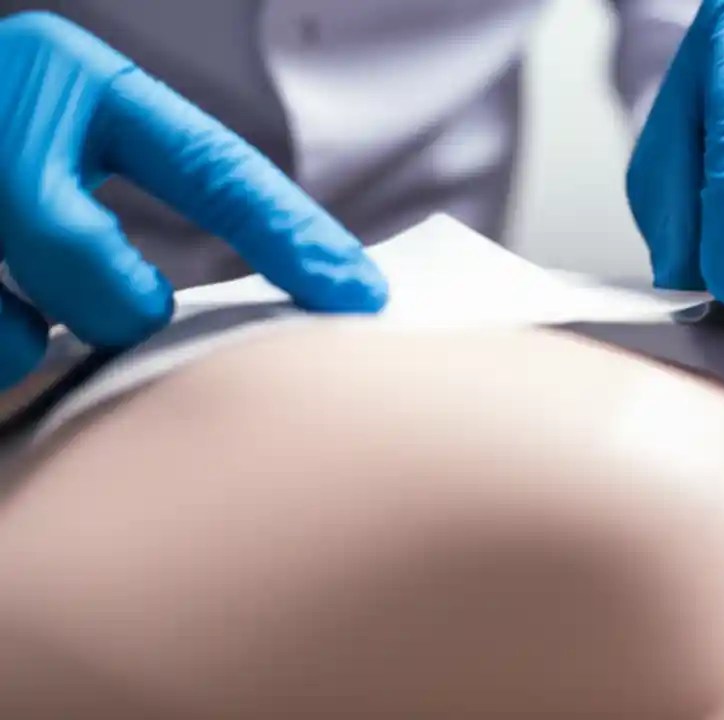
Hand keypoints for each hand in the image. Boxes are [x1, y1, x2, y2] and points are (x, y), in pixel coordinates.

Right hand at [0, 12, 386, 388]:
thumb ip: (126, 186)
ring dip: (18, 336)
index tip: (364, 297)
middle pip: (104, 282)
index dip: (293, 239)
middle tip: (112, 298)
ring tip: (6, 299)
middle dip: (115, 309)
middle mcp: (6, 119)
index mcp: (70, 75)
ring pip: (19, 339)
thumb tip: (189, 309)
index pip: (215, 170)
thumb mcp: (58, 113)